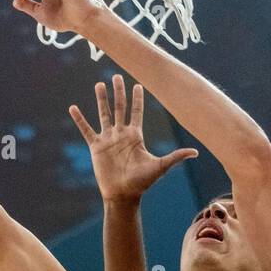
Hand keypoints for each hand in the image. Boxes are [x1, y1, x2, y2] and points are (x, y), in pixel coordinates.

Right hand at [70, 76, 197, 203]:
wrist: (123, 195)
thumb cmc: (142, 183)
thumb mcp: (160, 167)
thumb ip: (176, 156)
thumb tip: (196, 152)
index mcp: (135, 136)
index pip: (137, 112)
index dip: (137, 98)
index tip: (138, 84)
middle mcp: (121, 134)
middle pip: (120, 108)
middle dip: (119, 92)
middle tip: (117, 75)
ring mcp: (108, 140)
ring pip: (103, 114)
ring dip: (101, 100)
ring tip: (99, 84)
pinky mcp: (96, 147)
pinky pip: (86, 130)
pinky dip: (80, 119)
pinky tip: (73, 108)